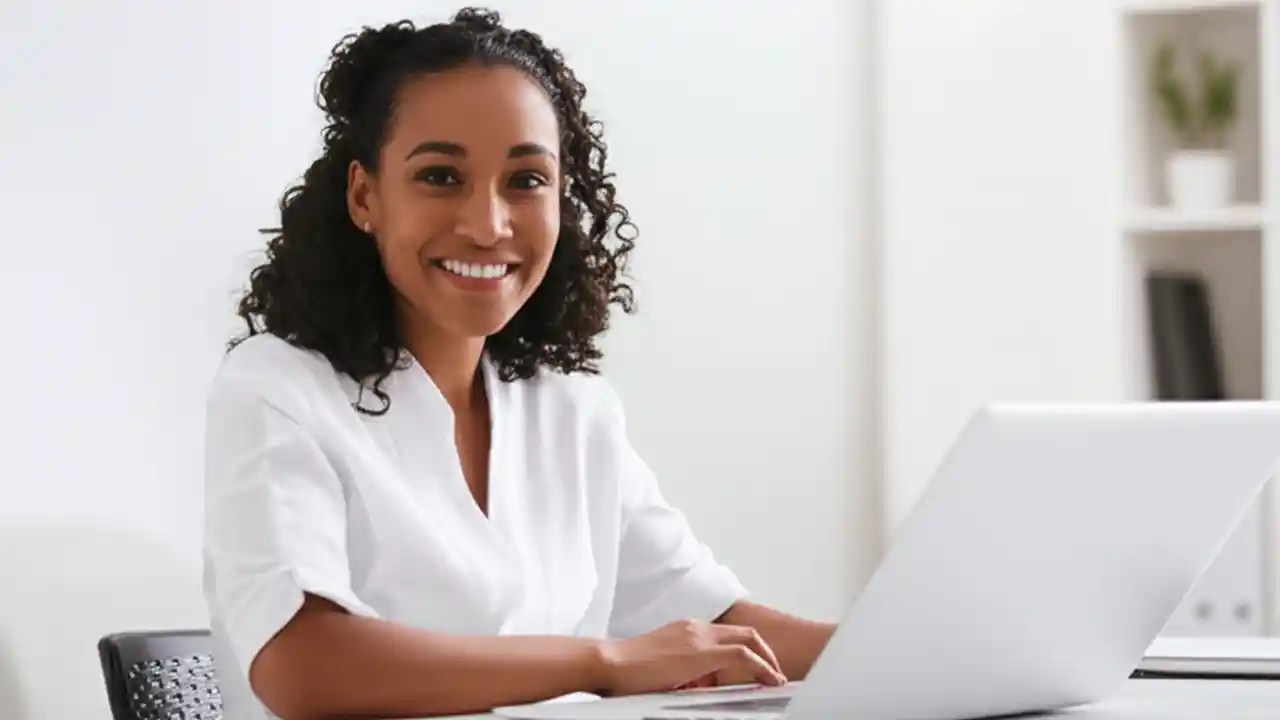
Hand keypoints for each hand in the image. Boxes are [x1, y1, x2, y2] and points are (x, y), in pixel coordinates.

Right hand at [594, 619, 786, 695]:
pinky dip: (762, 666)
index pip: (727, 634)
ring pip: (748, 639)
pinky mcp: (700, 652)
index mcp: (686, 630)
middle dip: (766, 652)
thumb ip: (683, 672)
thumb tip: (697, 686)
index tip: (758, 667)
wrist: (608, 663)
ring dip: (767, 659)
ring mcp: (698, 637)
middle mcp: (696, 628)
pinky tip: (770, 681)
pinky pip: (742, 654)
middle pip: (744, 632)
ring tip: (776, 679)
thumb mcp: (662, 668)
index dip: (749, 648)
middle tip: (775, 673)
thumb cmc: (626, 671)